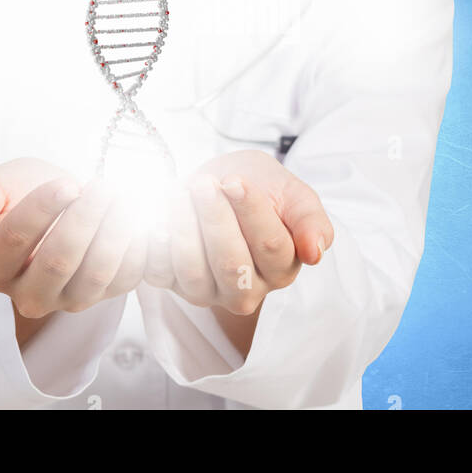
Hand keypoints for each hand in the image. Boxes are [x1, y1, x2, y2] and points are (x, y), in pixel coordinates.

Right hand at [0, 158, 146, 319]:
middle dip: (84, 218)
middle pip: (58, 261)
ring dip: (114, 229)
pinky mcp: (105, 296)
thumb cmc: (20, 194)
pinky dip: (135, 244)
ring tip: (121, 196)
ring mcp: (68, 301)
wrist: (60, 202)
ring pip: (95, 272)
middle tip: (103, 186)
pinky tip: (135, 217)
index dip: (42, 210)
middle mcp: (27, 295)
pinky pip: (126, 276)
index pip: (15, 240)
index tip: (66, 184)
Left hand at [145, 149, 333, 315]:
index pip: (271, 246)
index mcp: (283, 267)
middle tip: (204, 184)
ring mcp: (208, 291)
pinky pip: (159, 272)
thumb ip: (310, 219)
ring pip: (194, 272)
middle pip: (233, 264)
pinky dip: (155, 244)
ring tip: (180, 193)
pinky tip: (158, 217)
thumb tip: (316, 251)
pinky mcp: (173, 285)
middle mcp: (248, 289)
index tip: (234, 181)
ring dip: (184, 229)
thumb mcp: (291, 192)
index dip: (251, 213)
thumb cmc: (258, 186)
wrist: (215, 185)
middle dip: (216, 220)